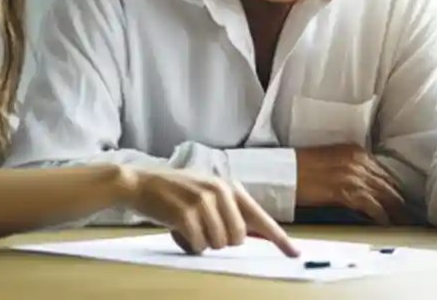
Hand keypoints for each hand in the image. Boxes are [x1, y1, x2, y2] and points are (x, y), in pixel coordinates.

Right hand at [115, 167, 298, 256]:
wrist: (140, 183)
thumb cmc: (175, 193)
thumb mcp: (206, 192)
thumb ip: (229, 211)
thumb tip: (247, 237)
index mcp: (229, 187)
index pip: (260, 217)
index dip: (279, 238)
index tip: (295, 253)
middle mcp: (221, 191)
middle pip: (237, 238)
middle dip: (220, 241)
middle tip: (202, 229)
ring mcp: (203, 201)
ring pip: (218, 244)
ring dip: (202, 243)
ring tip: (188, 226)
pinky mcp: (186, 213)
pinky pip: (199, 245)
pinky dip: (189, 244)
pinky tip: (178, 230)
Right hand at [295, 144, 408, 224]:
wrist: (285, 172)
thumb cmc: (303, 168)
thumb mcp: (332, 159)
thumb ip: (350, 167)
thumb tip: (364, 184)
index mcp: (356, 151)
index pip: (383, 172)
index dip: (394, 188)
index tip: (400, 200)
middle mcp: (359, 161)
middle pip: (388, 184)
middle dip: (400, 201)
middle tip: (408, 215)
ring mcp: (354, 176)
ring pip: (385, 196)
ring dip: (396, 212)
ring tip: (403, 223)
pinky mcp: (348, 192)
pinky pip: (373, 207)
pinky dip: (382, 217)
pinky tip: (387, 225)